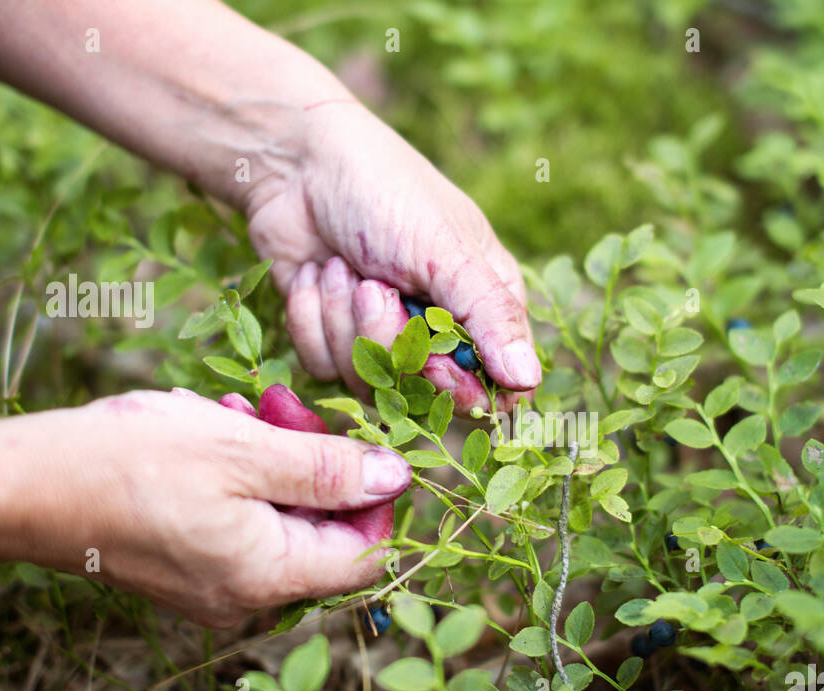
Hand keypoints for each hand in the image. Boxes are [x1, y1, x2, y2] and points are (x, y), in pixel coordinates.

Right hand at [9, 388, 410, 626]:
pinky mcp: (186, 570)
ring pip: (281, 521)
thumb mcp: (246, 450)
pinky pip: (241, 525)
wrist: (22, 487)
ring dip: (274, 460)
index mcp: (271, 579)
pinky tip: (210, 433)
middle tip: (280, 407)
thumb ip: (329, 469)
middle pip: (324, 535)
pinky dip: (240, 477)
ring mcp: (214, 589)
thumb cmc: (129, 463)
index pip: (366, 556)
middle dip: (316, 464)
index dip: (377, 499)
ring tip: (235, 412)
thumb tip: (399, 477)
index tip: (355, 440)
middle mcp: (248, 599)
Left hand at [245, 104, 540, 415]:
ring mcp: (384, 335)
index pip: (495, 386)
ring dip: (344, 322)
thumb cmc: (385, 190)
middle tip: (373, 284)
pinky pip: (324, 367)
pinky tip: (316, 275)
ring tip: (342, 267)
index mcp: (484, 304)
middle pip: (426, 392)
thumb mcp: (447, 250)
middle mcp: (439, 328)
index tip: (433, 357)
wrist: (295, 164)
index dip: (462, 386)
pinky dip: (313, 320)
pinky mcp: (334, 337)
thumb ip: (491, 316)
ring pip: (370, 382)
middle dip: (390, 339)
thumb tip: (528, 379)